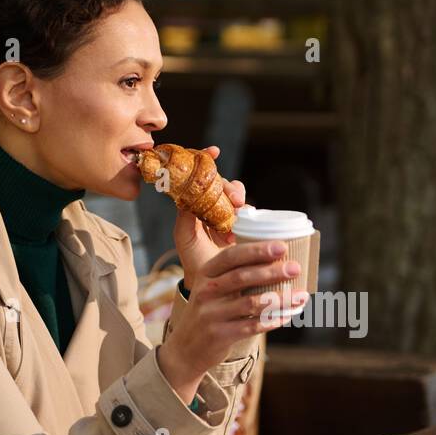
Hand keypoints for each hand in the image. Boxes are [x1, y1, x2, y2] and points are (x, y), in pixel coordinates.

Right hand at [157, 240, 306, 402]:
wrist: (185, 349)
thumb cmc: (208, 312)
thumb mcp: (211, 289)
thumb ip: (233, 275)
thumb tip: (276, 261)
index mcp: (205, 274)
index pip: (231, 256)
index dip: (257, 250)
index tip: (282, 247)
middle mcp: (206, 291)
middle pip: (243, 277)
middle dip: (272, 271)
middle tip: (295, 268)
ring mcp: (212, 314)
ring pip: (252, 303)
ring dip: (280, 298)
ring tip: (302, 295)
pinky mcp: (220, 335)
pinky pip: (252, 326)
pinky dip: (273, 320)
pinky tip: (288, 316)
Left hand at [172, 145, 246, 291]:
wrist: (211, 283)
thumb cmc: (193, 258)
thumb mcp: (184, 235)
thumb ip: (185, 214)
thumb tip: (186, 195)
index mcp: (198, 204)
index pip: (202, 177)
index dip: (207, 160)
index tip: (214, 151)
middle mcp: (215, 205)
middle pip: (224, 183)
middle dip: (229, 185)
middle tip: (234, 198)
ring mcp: (231, 215)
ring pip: (238, 195)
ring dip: (240, 197)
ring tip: (240, 208)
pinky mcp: (246, 227)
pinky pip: (251, 213)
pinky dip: (249, 212)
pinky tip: (245, 219)